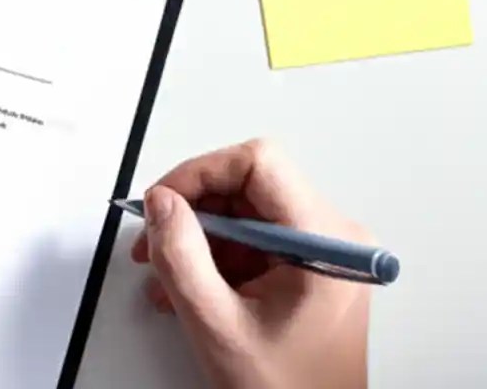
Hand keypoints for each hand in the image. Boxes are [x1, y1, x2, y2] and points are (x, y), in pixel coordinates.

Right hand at [131, 140, 371, 388]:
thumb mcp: (216, 323)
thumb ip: (181, 256)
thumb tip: (161, 203)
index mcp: (324, 240)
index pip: (258, 163)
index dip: (200, 173)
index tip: (163, 200)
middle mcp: (332, 236)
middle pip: (247, 185)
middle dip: (192, 210)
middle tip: (154, 239)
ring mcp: (321, 250)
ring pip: (244, 211)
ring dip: (197, 237)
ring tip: (165, 273)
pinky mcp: (308, 266)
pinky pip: (252, 239)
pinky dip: (214, 256)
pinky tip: (189, 286)